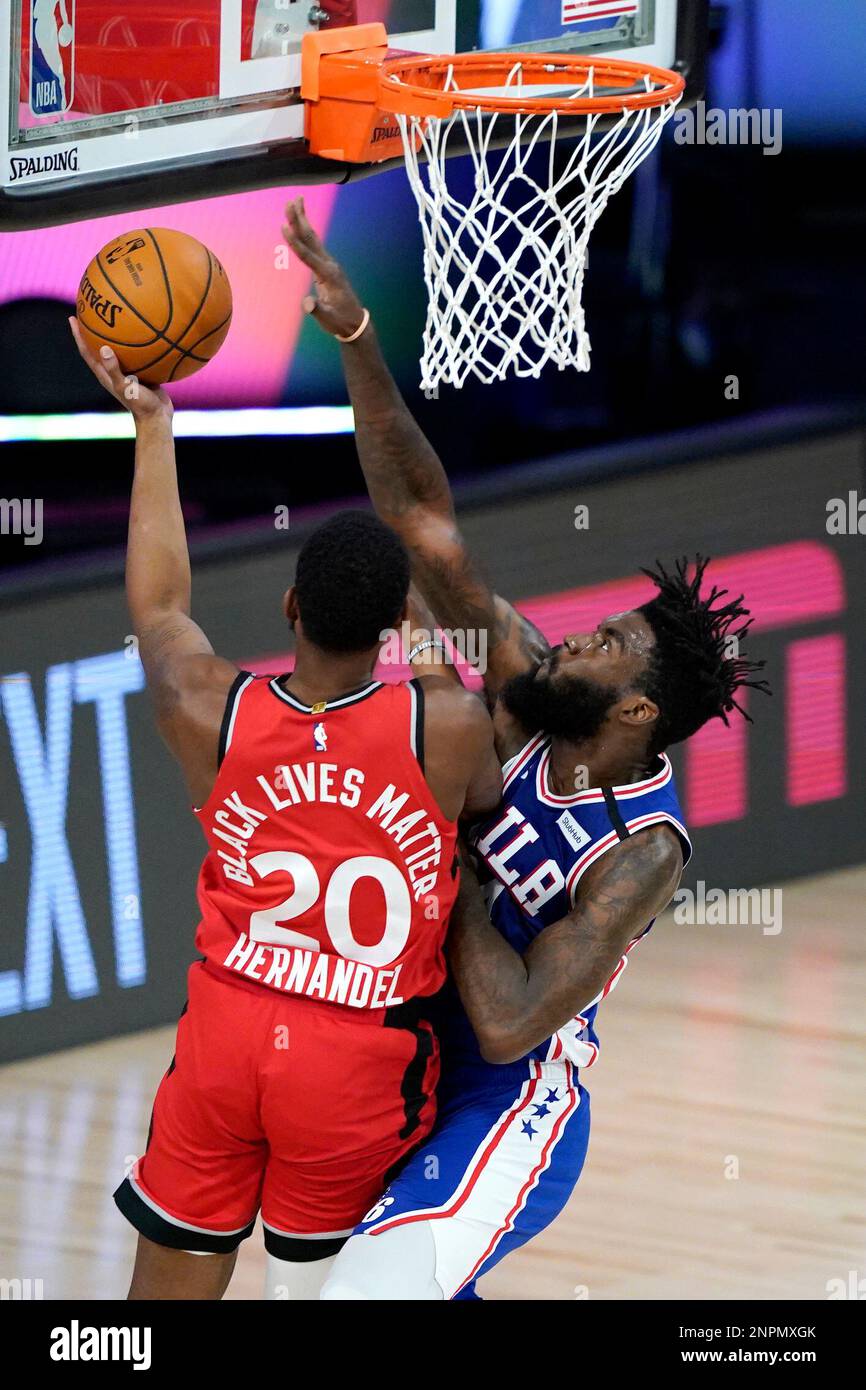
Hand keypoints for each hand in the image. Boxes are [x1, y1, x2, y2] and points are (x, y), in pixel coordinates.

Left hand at [69, 318, 172, 422]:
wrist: (158, 417)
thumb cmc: (140, 404)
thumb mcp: (125, 386)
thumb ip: (114, 369)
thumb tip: (104, 348)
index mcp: (104, 374)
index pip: (86, 351)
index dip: (78, 335)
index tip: (72, 318)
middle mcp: (112, 372)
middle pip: (97, 347)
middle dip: (91, 330)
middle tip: (89, 312)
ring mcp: (126, 372)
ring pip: (116, 349)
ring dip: (113, 334)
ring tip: (115, 318)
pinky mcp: (140, 373)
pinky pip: (135, 353)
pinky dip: (136, 342)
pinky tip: (144, 332)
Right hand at [282, 197, 368, 340]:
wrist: (354, 322)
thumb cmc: (340, 321)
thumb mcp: (328, 319)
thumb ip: (317, 310)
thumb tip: (307, 304)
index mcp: (329, 275)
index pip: (308, 256)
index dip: (295, 242)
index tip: (284, 227)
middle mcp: (329, 265)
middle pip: (311, 239)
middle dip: (300, 220)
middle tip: (290, 202)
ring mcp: (328, 264)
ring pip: (313, 238)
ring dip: (303, 220)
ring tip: (295, 201)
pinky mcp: (325, 266)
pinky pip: (313, 245)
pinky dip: (306, 231)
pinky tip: (300, 221)